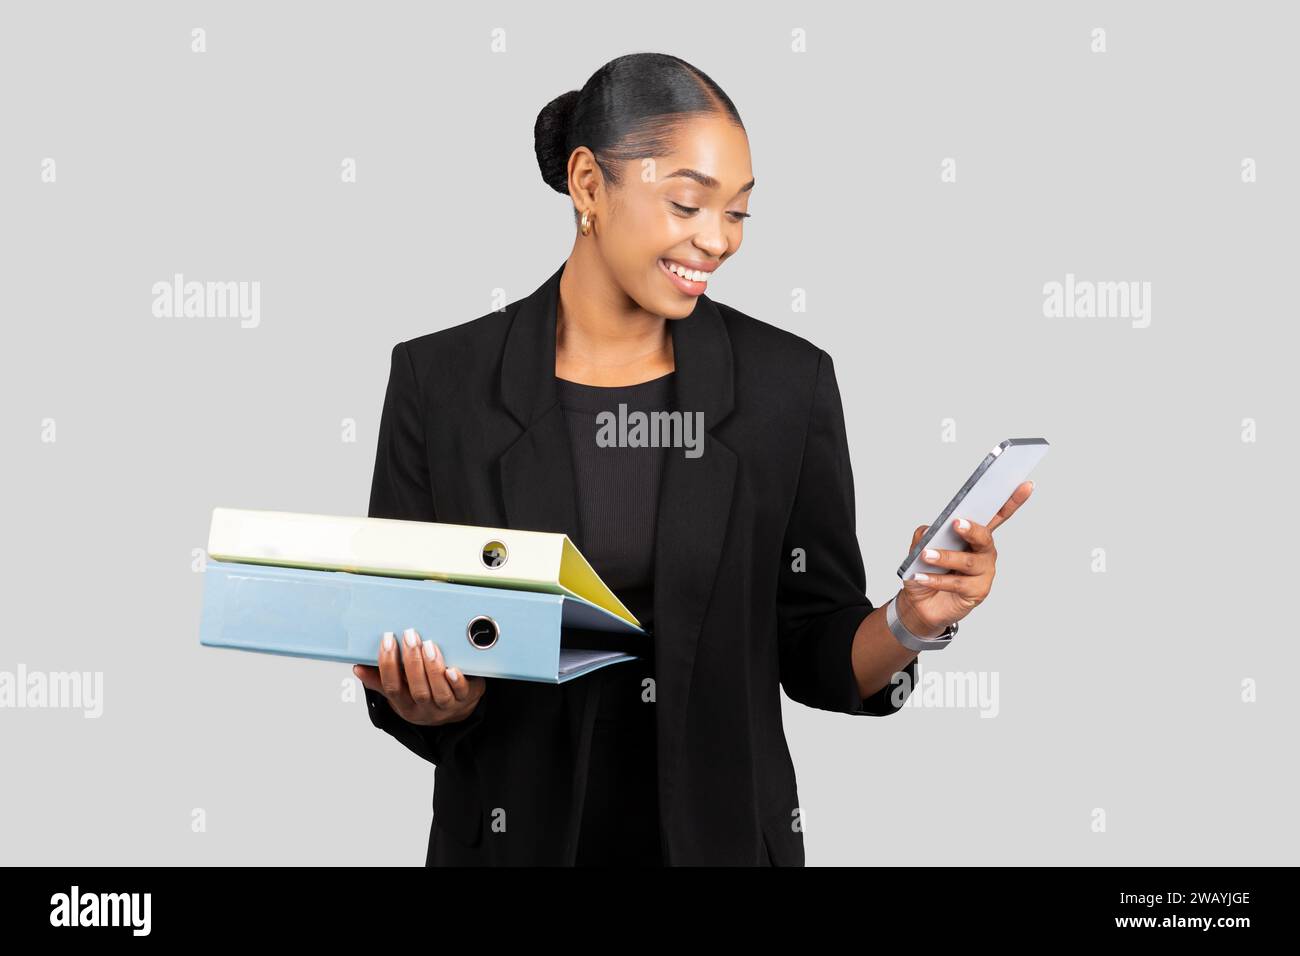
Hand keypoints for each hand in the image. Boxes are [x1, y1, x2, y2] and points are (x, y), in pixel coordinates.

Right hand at [353, 628, 485, 726]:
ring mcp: (446, 706)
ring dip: (432, 667)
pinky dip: (456, 681)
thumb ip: (381, 680)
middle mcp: (426, 709)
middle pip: (417, 689)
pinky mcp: (466, 699)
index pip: (392, 688)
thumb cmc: (425, 695)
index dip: (388, 664)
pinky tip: (452, 669)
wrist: (456, 709)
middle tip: (409, 636)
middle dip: (412, 661)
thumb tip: (359, 667)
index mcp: (406, 707)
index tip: (388, 640)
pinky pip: (461, 693)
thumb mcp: (402, 692)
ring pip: (439, 691)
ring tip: (428, 644)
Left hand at [895, 480, 1034, 635]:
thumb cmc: (925, 570)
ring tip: (926, 555)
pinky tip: (921, 577)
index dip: (1012, 500)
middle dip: (972, 530)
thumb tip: (929, 531)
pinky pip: (957, 583)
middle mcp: (984, 552)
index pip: (997, 515)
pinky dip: (936, 579)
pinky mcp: (977, 592)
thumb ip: (924, 536)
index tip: (1026, 485)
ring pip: (968, 561)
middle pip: (984, 537)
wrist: (919, 602)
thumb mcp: (919, 549)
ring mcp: (983, 572)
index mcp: (975, 535)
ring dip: (945, 557)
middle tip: (956, 524)